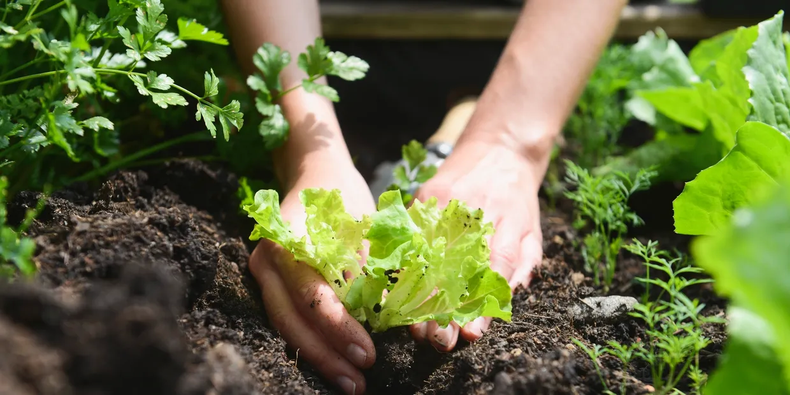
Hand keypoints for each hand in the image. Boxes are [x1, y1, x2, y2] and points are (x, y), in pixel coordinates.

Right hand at [248, 160, 375, 394]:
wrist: (314, 173)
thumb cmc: (344, 197)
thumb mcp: (363, 226)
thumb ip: (369, 269)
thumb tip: (384, 318)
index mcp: (289, 242)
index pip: (312, 297)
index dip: (340, 329)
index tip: (369, 354)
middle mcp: (267, 261)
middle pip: (292, 320)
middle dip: (326, 355)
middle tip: (358, 382)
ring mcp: (263, 274)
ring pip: (284, 326)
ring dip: (317, 357)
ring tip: (349, 382)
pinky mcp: (270, 284)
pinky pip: (286, 320)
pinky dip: (310, 343)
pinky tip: (333, 364)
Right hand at [409, 139, 543, 351]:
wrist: (499, 147)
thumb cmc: (517, 198)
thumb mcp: (532, 230)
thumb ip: (524, 264)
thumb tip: (507, 299)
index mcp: (507, 223)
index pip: (494, 269)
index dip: (481, 304)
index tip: (469, 334)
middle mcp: (476, 212)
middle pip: (456, 267)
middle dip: (444, 308)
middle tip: (436, 341)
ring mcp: (446, 202)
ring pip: (428, 253)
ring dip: (419, 293)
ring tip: (413, 325)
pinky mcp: (426, 194)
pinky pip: (411, 233)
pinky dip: (402, 262)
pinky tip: (395, 288)